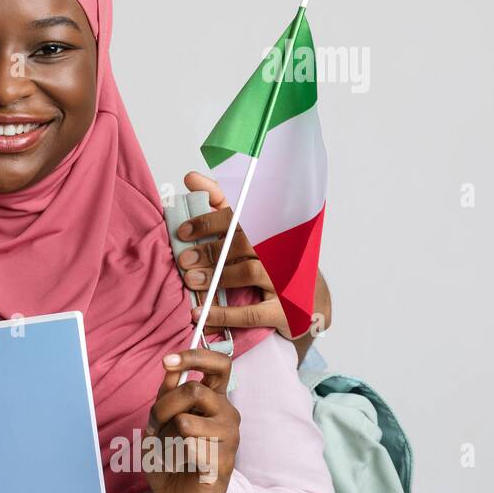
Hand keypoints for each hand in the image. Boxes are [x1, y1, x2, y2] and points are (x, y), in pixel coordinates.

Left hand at [143, 348, 238, 492]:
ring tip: (166, 449)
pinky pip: (190, 448)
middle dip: (163, 406)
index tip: (167, 361)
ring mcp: (229, 439)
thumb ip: (166, 395)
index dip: (195, 356)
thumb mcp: (160, 421)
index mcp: (214, 400)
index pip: (219, 365)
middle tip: (154, 424)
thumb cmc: (170, 458)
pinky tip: (180, 464)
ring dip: (165, 435)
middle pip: (195, 391)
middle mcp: (227, 415)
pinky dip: (172, 455)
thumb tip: (170, 368)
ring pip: (187, 421)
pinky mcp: (223, 463)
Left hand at [176, 172, 331, 358]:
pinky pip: (252, 313)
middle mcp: (280, 250)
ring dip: (217, 277)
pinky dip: (224, 315)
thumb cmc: (271, 258)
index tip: (183, 231)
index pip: (240, 218)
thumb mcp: (248, 227)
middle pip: (244, 244)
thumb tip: (190, 177)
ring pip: (249, 273)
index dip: (209, 222)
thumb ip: (220, 202)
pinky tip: (200, 315)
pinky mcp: (283, 310)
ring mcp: (284, 280)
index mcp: (270, 228)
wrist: (310, 299)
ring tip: (191, 281)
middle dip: (210, 250)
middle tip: (184, 259)